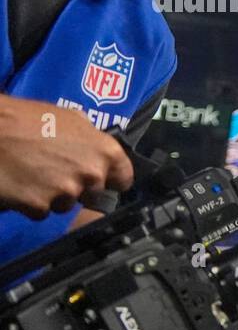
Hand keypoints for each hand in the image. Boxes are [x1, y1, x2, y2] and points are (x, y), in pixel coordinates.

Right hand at [0, 94, 132, 218]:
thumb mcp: (68, 117)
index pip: (123, 178)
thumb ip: (90, 137)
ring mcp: (66, 191)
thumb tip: (98, 148)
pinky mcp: (39, 205)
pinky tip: (21, 184)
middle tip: (54, 170)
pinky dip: (32, 202)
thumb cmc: (24, 119)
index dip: (112, 179)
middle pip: (93, 194)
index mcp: (105, 151)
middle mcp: (91, 174)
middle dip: (78, 186)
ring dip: (53, 195)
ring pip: (67, 204)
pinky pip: (41, 211)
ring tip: (33, 172)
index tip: (102, 179)